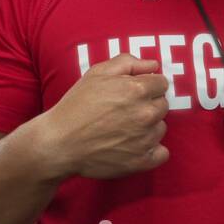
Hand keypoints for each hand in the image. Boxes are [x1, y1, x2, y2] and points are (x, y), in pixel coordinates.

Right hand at [33, 54, 170, 179]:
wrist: (60, 142)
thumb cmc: (76, 105)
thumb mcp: (96, 73)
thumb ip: (128, 63)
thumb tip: (153, 65)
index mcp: (137, 89)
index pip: (162, 84)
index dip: (148, 86)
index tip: (133, 93)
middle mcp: (146, 114)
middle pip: (163, 105)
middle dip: (148, 105)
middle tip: (125, 111)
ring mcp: (145, 139)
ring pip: (160, 128)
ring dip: (148, 127)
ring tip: (124, 129)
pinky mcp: (142, 161)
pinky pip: (162, 154)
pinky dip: (152, 151)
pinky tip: (134, 147)